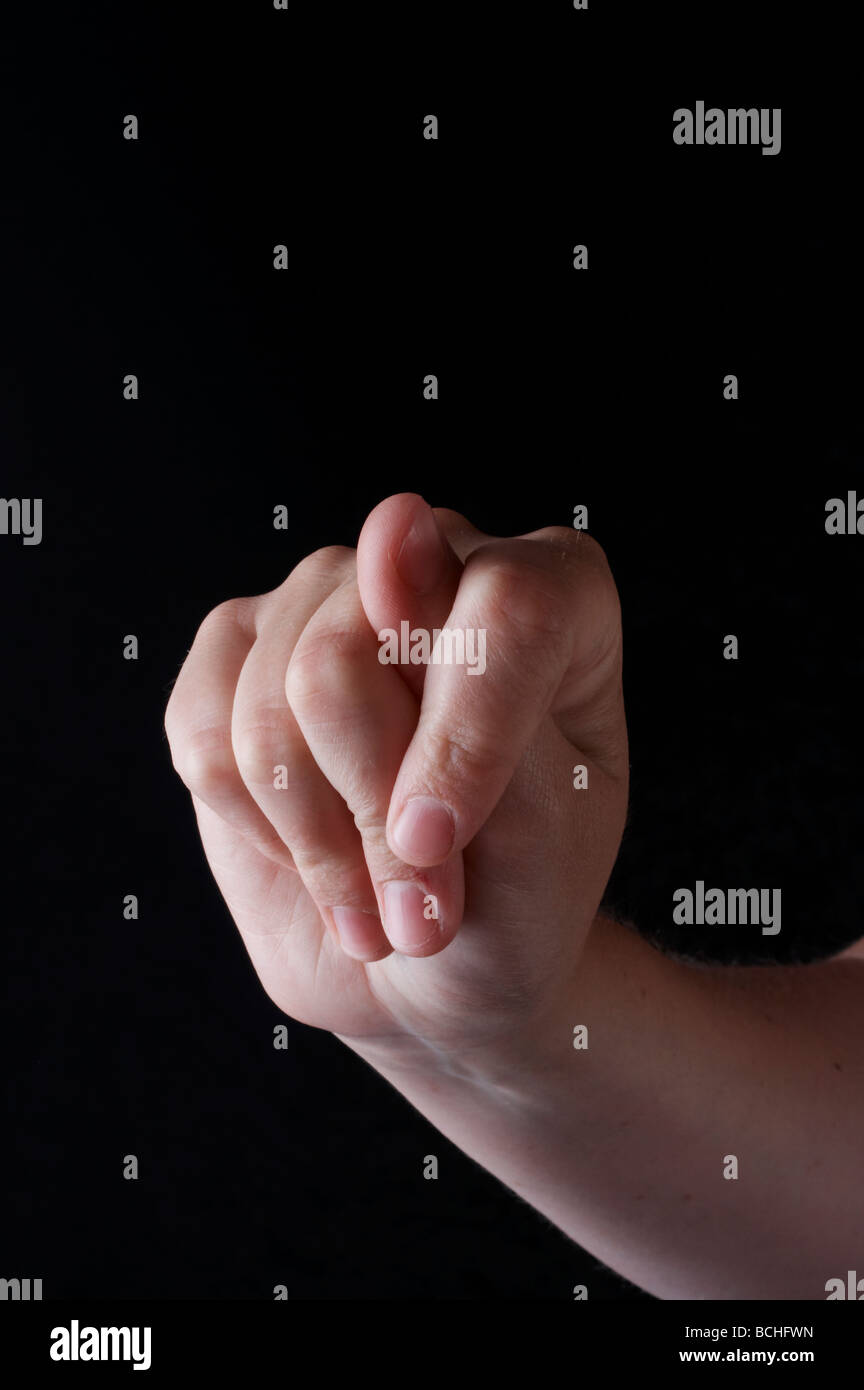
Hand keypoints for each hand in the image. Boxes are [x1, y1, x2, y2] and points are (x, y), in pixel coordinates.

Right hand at [165, 494, 627, 1065]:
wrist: (439, 970)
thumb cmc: (515, 899)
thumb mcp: (539, 823)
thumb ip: (482, 686)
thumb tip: (394, 525)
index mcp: (553, 592)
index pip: (502, 612)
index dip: (461, 743)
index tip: (440, 848)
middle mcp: (433, 564)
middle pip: (342, 662)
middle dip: (371, 816)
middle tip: (420, 904)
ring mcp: (324, 597)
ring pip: (269, 708)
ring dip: (320, 844)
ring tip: (377, 899)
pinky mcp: (237, 651)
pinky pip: (203, 735)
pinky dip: (258, 829)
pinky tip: (314, 855)